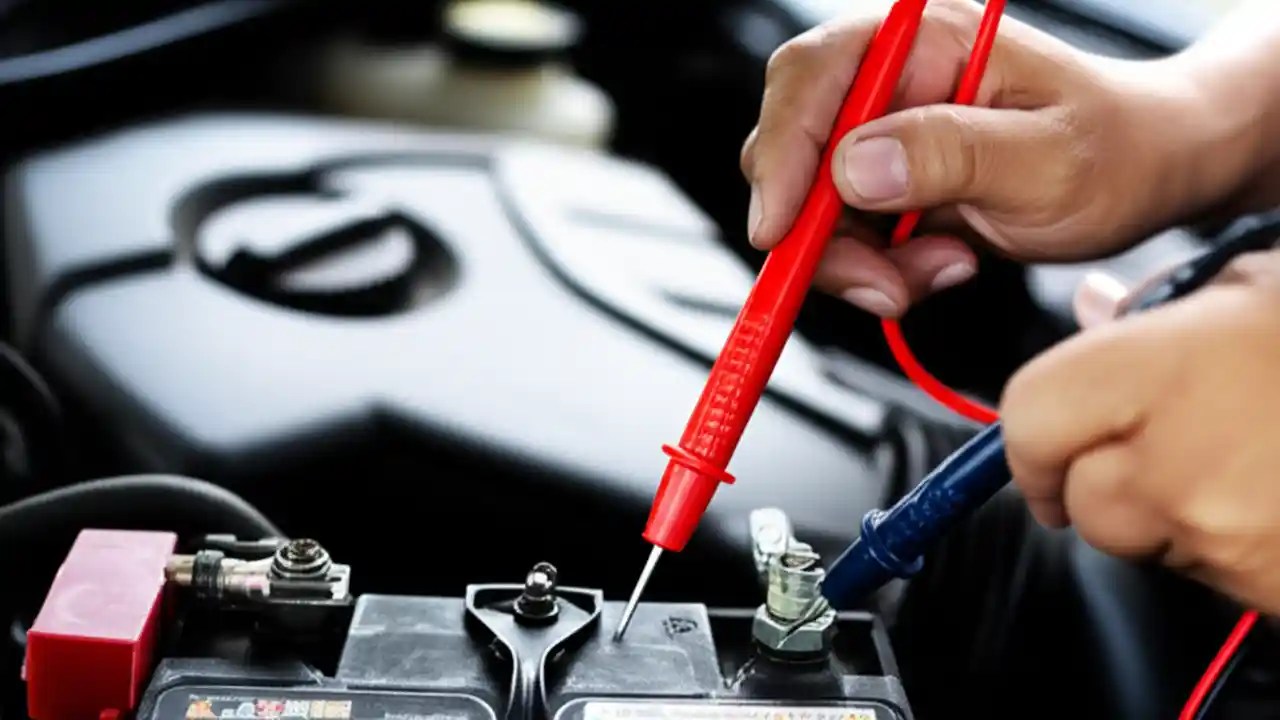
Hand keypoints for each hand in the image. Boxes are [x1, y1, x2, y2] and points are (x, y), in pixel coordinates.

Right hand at [741, 0, 1219, 317]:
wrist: (1149, 174)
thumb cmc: (1118, 149)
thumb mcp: (1046, 161)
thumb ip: (950, 155)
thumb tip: (853, 168)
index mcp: (925, 39)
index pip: (812, 78)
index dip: (781, 154)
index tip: (778, 230)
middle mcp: (890, 78)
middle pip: (795, 147)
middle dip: (822, 230)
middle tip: (880, 284)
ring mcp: (884, 131)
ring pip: (812, 205)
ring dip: (861, 260)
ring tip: (941, 269)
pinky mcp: (886, 179)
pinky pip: (843, 234)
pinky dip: (880, 268)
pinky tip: (942, 263)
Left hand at [1001, 252, 1279, 614]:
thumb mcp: (1260, 287)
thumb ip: (1161, 307)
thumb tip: (1096, 312)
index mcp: (1169, 372)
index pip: (1032, 416)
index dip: (1034, 426)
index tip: (1048, 430)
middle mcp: (1184, 464)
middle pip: (1078, 494)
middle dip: (1097, 473)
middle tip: (1149, 438)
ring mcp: (1227, 537)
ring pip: (1136, 540)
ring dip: (1158, 509)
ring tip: (1236, 455)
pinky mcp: (1265, 588)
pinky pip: (1201, 574)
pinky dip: (1215, 544)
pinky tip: (1266, 492)